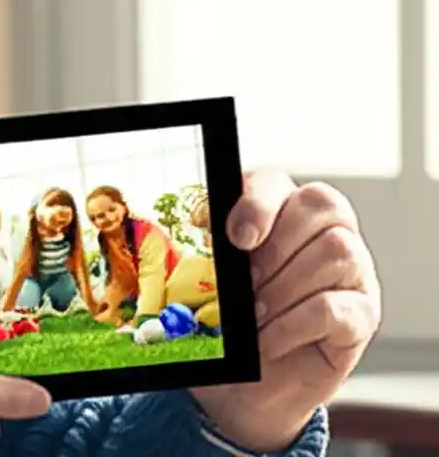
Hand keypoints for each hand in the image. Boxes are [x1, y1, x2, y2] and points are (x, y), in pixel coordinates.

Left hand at [191, 170, 381, 451]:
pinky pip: (333, 307)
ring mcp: (354, 271)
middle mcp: (327, 232)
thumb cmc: (231, 325)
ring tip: (255, 315)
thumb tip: (204, 231)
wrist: (246, 386)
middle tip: (245, 285)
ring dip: (283, 287)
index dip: (257, 202)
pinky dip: (292, 325)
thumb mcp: (212, 283)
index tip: (235, 237)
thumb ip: (216, 252)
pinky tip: (267, 341)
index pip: (277, 182)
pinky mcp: (363, 314)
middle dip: (275, 247)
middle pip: (320, 205)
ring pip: (335, 251)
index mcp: (282, 212)